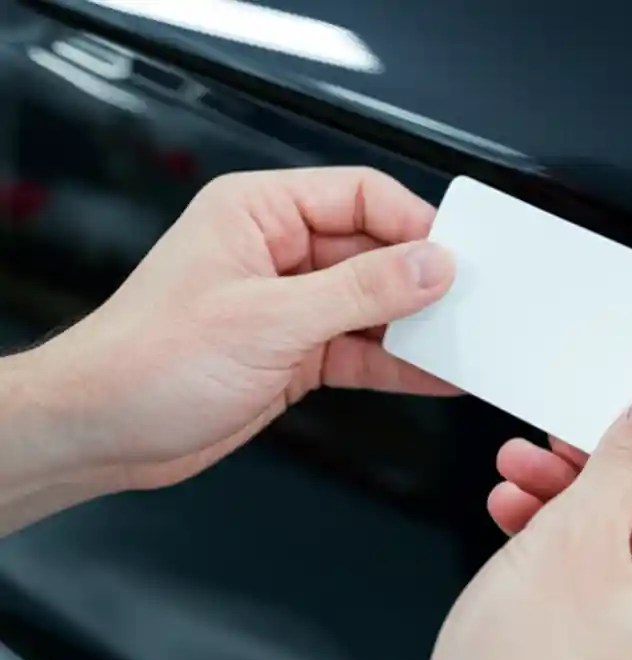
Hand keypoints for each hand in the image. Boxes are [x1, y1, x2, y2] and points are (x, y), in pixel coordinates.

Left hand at [1, 167, 455, 491]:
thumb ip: (361, 291)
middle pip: (375, 251)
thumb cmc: (146, 360)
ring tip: (463, 341)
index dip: (413, 223)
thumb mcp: (269, 319)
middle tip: (471, 302)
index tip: (456, 256)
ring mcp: (289, 304)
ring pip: (374, 304)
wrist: (100, 433)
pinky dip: (398, 363)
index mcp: (258, 212)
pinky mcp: (295, 352)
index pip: (359, 195)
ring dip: (416, 326)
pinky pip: (363, 350)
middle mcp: (277, 251)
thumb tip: (430, 264)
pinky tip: (435, 373)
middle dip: (422, 280)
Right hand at [414, 394, 631, 659]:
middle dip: (593, 475)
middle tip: (552, 443)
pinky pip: (602, 594)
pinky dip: (562, 557)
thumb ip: (625, 465)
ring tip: (518, 480)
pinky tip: (518, 523)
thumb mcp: (576, 537)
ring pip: (621, 555)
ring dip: (566, 508)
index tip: (630, 409)